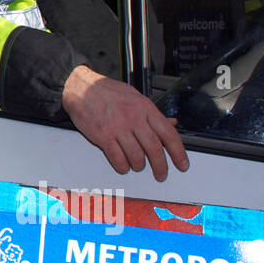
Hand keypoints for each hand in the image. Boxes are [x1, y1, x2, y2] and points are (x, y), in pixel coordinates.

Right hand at [61, 66, 188, 180]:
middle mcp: (133, 118)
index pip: (168, 133)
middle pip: (154, 149)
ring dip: (139, 166)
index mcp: (145, 108)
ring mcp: (118, 128)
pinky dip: (123, 166)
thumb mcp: (136, 97)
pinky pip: (117, 159)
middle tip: (161, 174)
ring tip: (137, 165)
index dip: (178, 152)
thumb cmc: (108, 92)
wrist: (81, 88)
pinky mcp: (103, 136)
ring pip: (136, 157)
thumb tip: (171, 123)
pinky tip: (123, 165)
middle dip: (160, 166)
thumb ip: (153, 113)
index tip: (182, 164)